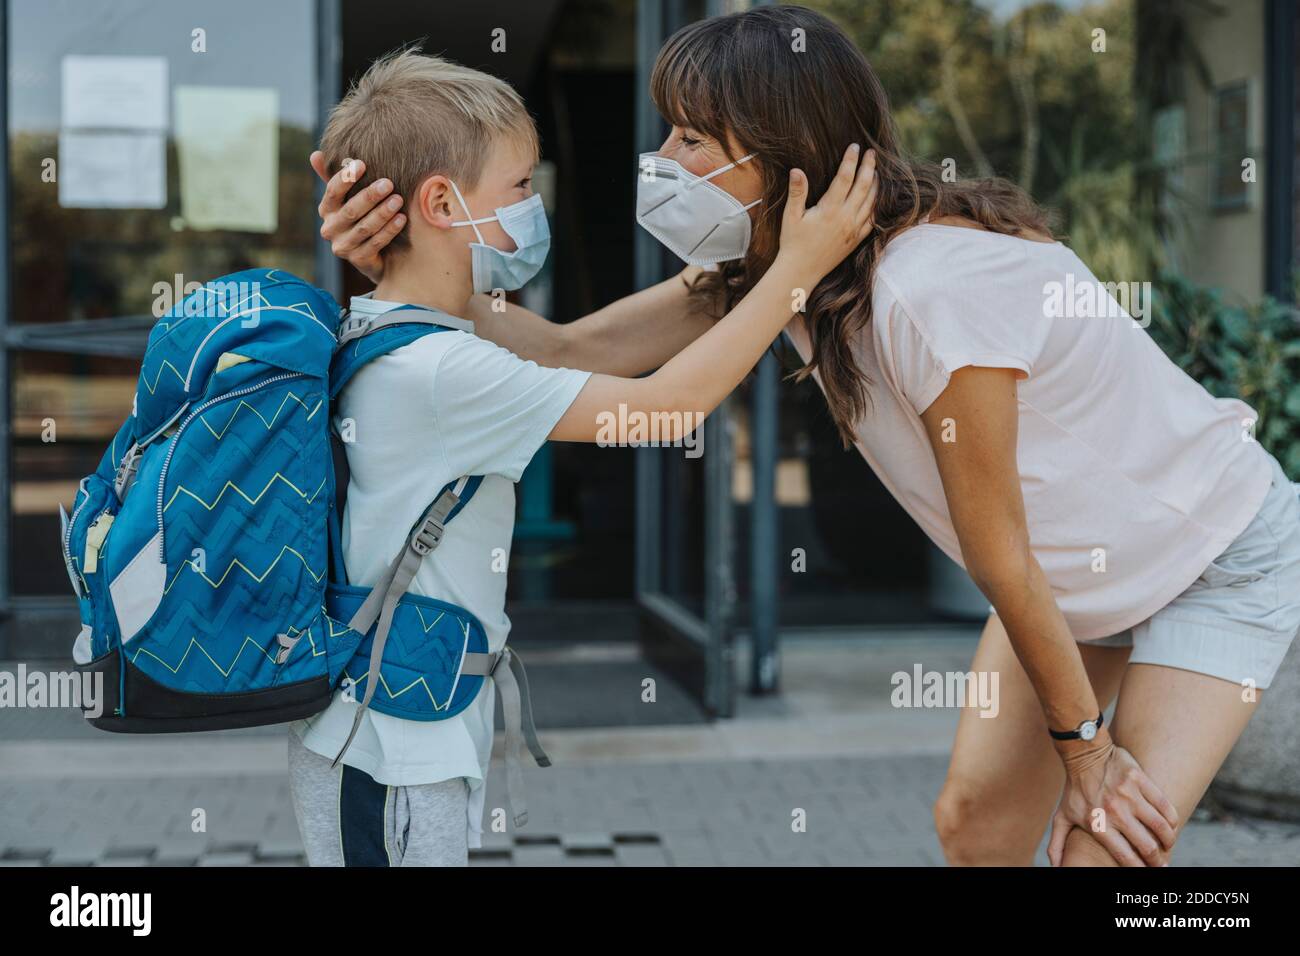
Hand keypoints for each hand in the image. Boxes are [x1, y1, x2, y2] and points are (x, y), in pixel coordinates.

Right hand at [311, 152, 405, 283]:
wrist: (375, 254)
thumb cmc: (362, 216)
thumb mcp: (349, 196)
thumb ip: (337, 177)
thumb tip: (315, 154)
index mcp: (326, 209)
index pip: (332, 192)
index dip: (346, 178)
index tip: (362, 163)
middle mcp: (330, 229)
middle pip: (350, 211)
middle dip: (370, 196)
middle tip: (388, 183)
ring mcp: (343, 246)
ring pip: (364, 228)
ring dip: (382, 213)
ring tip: (398, 200)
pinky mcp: (358, 260)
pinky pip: (375, 244)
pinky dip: (389, 231)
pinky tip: (402, 219)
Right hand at [776, 144, 877, 282]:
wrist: (801, 271)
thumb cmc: (792, 242)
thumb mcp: (791, 216)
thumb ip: (797, 192)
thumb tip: (796, 169)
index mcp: (830, 209)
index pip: (844, 178)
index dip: (850, 160)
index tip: (854, 146)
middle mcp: (846, 218)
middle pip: (864, 186)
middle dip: (869, 167)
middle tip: (871, 152)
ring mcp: (853, 229)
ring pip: (872, 201)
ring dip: (876, 183)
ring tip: (876, 170)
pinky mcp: (856, 239)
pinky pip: (873, 219)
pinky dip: (878, 205)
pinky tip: (877, 197)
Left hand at [1048, 737, 1178, 866]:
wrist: (1084, 754)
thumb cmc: (1074, 790)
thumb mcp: (1062, 816)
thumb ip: (1058, 843)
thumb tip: (1056, 867)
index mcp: (1097, 823)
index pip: (1125, 856)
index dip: (1139, 868)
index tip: (1147, 872)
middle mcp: (1114, 811)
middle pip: (1147, 846)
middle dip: (1157, 860)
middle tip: (1161, 863)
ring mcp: (1129, 795)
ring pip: (1160, 826)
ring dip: (1169, 840)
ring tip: (1168, 845)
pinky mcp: (1140, 779)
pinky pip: (1164, 804)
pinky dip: (1172, 819)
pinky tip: (1171, 825)